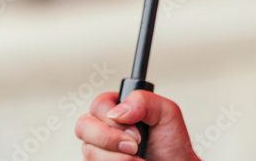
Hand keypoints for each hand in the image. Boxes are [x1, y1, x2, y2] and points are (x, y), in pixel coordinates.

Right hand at [75, 90, 200, 160]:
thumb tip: (116, 111)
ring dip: (115, 158)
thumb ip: (142, 101)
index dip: (113, 119)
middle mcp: (105, 128)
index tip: (136, 132)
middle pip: (84, 126)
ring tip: (137, 159)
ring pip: (88, 150)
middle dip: (109, 139)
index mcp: (119, 109)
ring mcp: (100, 149)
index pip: (99, 104)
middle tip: (134, 146)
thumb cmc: (171, 144)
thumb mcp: (166, 112)